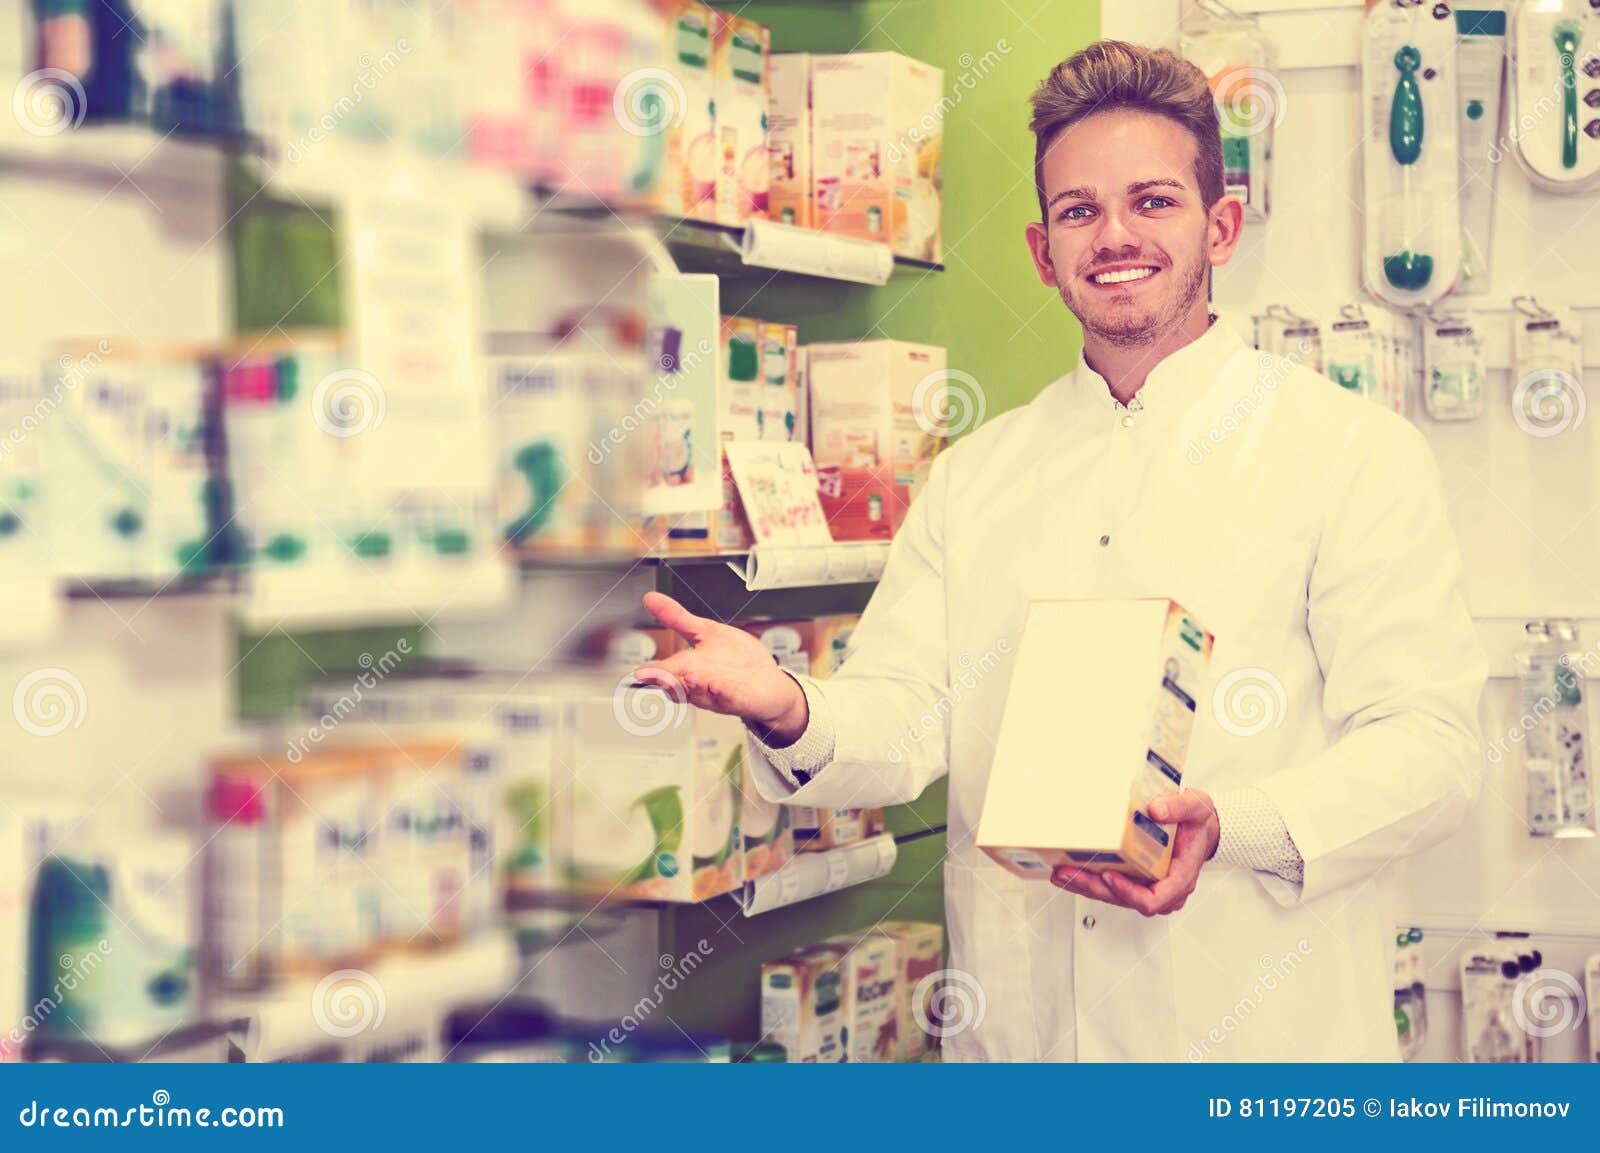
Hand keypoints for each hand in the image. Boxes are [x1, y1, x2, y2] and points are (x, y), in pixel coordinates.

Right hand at [634, 591, 808, 741]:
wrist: (768, 681)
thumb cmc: (735, 661)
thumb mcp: (706, 632)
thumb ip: (678, 618)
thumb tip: (650, 599)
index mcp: (689, 668)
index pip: (667, 671)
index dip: (653, 673)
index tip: (640, 672)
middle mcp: (700, 684)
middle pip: (680, 684)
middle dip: (669, 681)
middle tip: (659, 676)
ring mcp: (719, 693)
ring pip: (702, 693)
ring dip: (695, 686)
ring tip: (691, 677)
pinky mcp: (739, 698)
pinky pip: (729, 697)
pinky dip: (724, 692)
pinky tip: (720, 685)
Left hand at [1050, 789, 1219, 916]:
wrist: (1199, 828)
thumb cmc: (1197, 823)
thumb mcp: (1196, 808)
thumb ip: (1179, 807)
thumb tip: (1155, 810)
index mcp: (1181, 878)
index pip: (1153, 899)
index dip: (1129, 892)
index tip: (1109, 876)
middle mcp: (1164, 889)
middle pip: (1126, 900)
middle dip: (1095, 888)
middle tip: (1070, 873)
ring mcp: (1149, 887)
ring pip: (1115, 896)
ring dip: (1087, 886)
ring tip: (1062, 873)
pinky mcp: (1136, 881)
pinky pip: (1112, 887)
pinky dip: (1090, 881)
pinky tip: (1070, 871)